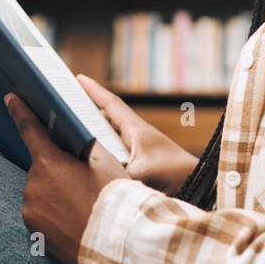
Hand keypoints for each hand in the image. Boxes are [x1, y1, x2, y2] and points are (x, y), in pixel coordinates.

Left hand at [6, 92, 130, 263]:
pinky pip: (40, 212)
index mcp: (49, 163)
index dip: (20, 111)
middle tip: (83, 182)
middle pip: (41, 166)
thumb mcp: (105, 162)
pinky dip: (53, 212)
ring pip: (40, 191)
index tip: (10, 98)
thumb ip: (83, 144)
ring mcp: (30, 209)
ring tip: (82, 205)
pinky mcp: (32, 231)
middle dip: (57, 169)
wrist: (115, 244)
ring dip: (55, 192)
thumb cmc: (114, 199)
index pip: (29, 129)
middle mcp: (33, 185)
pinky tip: (74, 219)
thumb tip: (70, 135)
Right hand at [76, 73, 198, 195]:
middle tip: (64, 103)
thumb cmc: (175, 174)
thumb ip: (115, 174)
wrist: (200, 185)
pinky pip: (114, 153)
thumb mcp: (140, 173)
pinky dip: (101, 151)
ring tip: (68, 130)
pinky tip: (88, 160)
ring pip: (109, 136)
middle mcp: (136, 136)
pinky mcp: (141, 164)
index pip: (111, 104)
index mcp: (136, 130)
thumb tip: (93, 177)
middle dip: (86, 109)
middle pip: (107, 118)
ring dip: (92, 131)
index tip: (78, 77)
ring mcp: (139, 150)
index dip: (93, 91)